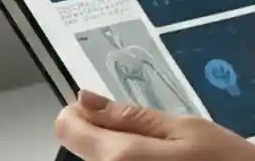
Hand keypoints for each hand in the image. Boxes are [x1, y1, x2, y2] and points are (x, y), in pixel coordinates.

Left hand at [55, 89, 254, 159]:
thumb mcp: (187, 128)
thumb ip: (133, 115)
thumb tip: (86, 99)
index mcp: (121, 157)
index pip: (66, 127)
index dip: (84, 113)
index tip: (108, 112)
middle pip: (82, 149)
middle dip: (106, 136)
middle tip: (152, 139)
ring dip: (120, 156)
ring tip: (163, 159)